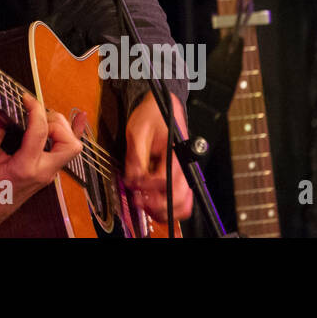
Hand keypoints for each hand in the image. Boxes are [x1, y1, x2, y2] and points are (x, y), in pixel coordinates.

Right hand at [0, 94, 85, 236]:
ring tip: (41, 118)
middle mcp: (42, 172)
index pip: (40, 132)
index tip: (25, 98)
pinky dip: (71, 135)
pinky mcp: (45, 174)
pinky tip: (78, 120)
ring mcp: (46, 175)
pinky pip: (64, 154)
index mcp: (25, 168)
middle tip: (36, 113)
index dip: (34, 108)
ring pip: (70, 148)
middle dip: (56, 122)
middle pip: (68, 142)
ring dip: (61, 128)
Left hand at [124, 92, 192, 223]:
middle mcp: (185, 166)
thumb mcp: (137, 131)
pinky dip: (169, 207)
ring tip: (144, 204)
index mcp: (176, 153)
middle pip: (178, 198)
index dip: (146, 185)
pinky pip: (181, 200)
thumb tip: (132, 178)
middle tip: (137, 199)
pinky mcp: (180, 177)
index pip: (165, 179)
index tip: (132, 183)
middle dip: (156, 204)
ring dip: (164, 210)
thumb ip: (135, 156)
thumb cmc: (152, 116)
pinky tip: (152, 202)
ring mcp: (185, 173)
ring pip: (183, 204)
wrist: (162, 107)